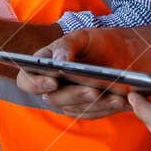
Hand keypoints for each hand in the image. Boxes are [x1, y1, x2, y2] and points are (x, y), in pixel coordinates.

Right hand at [15, 29, 135, 119]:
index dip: (36, 84)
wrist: (124, 52)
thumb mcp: (83, 36)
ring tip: (114, 95)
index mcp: (44, 65)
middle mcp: (53, 86)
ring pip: (75, 109)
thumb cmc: (98, 42)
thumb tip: (58, 59)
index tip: (53, 81)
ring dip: (95, 103)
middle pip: (54, 99)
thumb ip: (67, 45)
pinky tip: (121, 100)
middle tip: (92, 90)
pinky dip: (107, 108)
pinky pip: (93, 114)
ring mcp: (70, 100)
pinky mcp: (87, 109)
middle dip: (74, 94)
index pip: (26, 80)